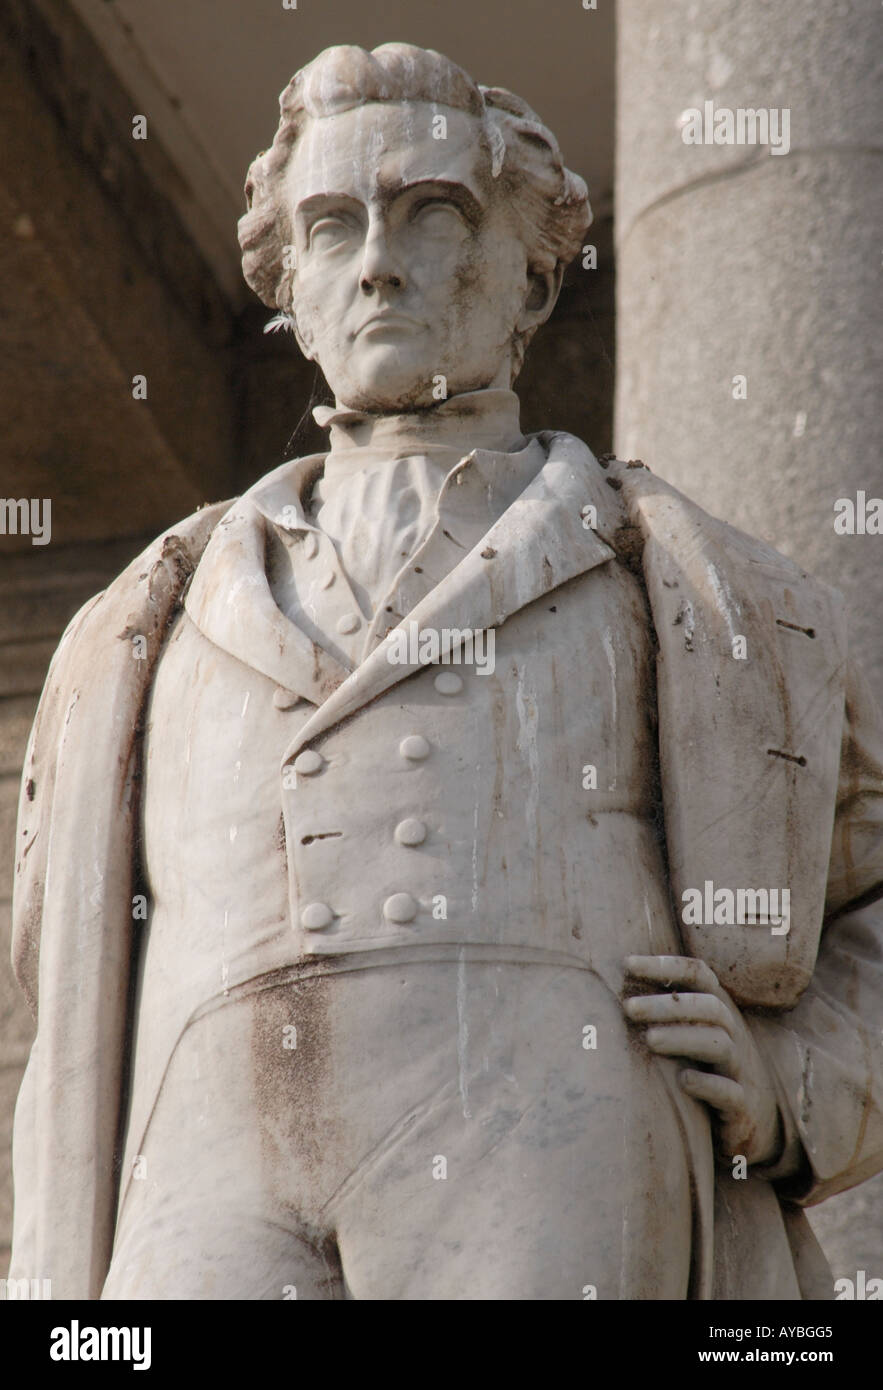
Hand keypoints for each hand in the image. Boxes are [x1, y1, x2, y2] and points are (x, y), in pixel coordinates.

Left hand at [622, 954, 780, 1164]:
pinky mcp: (741, 1107)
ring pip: (720, 1045)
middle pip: (709, 1007)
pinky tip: (682, 1081)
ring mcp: (740, 1069)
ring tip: (649, 1040)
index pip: (698, 974)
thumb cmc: (706, 1066)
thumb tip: (608, 980)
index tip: (626, 964)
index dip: (665, 965)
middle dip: (668, 1005)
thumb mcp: (690, 1031)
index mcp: (718, 1009)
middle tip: (628, 1008)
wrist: (751, 1120)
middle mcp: (733, 1034)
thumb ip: (662, 1008)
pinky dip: (708, 1085)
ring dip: (683, 1038)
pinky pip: (731, 1093)